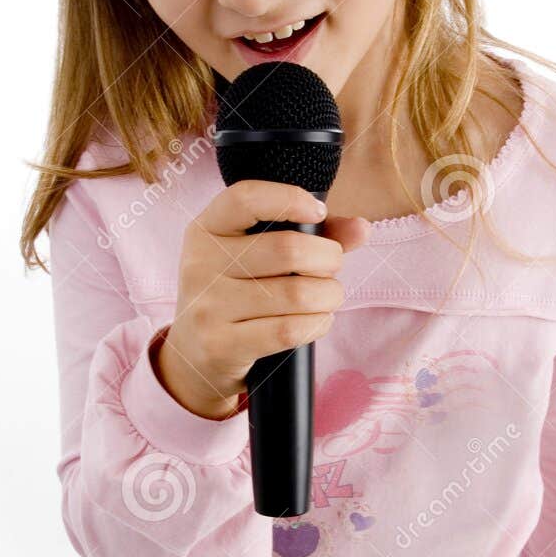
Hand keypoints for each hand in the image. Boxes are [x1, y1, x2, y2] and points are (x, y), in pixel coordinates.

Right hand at [157, 181, 369, 418]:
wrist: (194, 358)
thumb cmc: (238, 295)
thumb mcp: (258, 258)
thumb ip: (310, 235)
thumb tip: (361, 228)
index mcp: (206, 230)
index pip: (245, 198)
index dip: (289, 199)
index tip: (319, 213)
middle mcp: (200, 264)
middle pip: (287, 249)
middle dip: (328, 259)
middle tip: (332, 268)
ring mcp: (207, 306)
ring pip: (296, 294)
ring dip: (328, 296)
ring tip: (328, 297)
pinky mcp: (220, 345)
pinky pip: (289, 330)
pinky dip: (317, 324)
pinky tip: (317, 320)